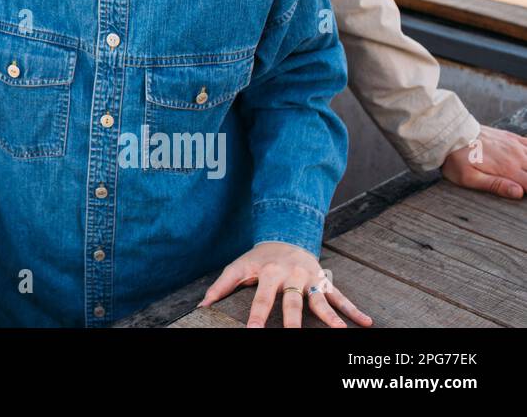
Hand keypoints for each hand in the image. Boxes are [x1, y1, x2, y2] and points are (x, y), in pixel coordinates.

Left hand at [198, 241, 372, 327]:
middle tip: (295, 336)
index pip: (262, 298)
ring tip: (340, 331)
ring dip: (331, 317)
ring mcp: (310, 278)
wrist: (285, 235)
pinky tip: (366, 322)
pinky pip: (340, 296)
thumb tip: (203, 305)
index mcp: (269, 272)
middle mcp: (291, 275)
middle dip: (293, 320)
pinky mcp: (324, 280)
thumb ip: (222, 285)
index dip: (258, 315)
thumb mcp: (238, 266)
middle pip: (293, 301)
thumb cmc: (258, 258)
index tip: (255, 331)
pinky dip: (353, 310)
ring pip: (321, 300)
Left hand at [441, 126, 526, 199]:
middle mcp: (516, 156)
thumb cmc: (456, 158)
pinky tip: (525, 158)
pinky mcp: (511, 137)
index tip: (524, 193)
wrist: (450, 133)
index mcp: (508, 169)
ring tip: (522, 175)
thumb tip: (519, 192)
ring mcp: (514, 145)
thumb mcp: (469, 177)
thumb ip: (495, 185)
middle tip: (521, 182)